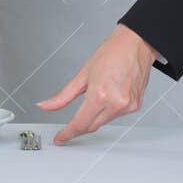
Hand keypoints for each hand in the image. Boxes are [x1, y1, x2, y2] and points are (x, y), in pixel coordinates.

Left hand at [37, 23, 158, 143]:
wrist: (136, 44)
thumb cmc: (112, 53)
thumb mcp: (82, 74)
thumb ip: (63, 96)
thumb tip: (46, 105)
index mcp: (100, 94)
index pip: (80, 124)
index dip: (67, 133)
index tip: (60, 138)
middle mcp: (115, 103)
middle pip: (91, 126)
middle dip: (79, 127)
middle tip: (68, 127)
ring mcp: (127, 107)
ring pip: (103, 121)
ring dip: (94, 116)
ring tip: (96, 94)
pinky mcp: (135, 107)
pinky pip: (115, 115)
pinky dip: (107, 110)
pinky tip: (108, 95)